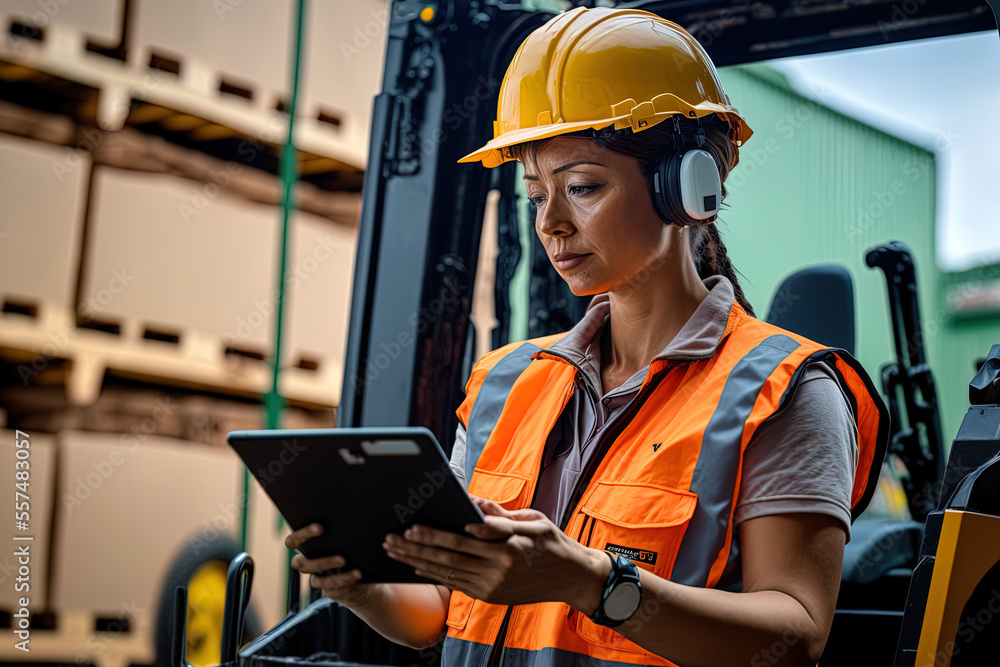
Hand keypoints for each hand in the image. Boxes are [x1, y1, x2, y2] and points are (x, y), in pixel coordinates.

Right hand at [285, 523, 379, 607]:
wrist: (364, 577)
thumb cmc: (353, 551)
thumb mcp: (349, 539)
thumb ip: (341, 532)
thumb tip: (347, 518)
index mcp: (309, 548)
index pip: (293, 542)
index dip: (302, 534)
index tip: (319, 527)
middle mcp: (309, 564)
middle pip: (299, 563)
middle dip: (317, 557)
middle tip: (340, 557)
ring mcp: (318, 579)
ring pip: (315, 578)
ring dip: (329, 567)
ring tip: (345, 560)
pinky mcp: (329, 590)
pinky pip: (331, 587)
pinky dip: (344, 579)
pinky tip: (356, 574)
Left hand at [383, 500, 606, 609]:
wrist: (572, 578)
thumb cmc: (552, 542)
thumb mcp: (532, 519)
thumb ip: (500, 514)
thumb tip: (471, 502)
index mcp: (511, 543)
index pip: (465, 537)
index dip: (437, 533)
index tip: (414, 527)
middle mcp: (501, 566)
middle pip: (450, 555)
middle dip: (417, 547)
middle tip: (392, 538)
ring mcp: (494, 584)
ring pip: (449, 571)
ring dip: (418, 561)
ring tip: (396, 551)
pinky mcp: (491, 596)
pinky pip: (456, 585)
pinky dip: (434, 576)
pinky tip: (417, 567)